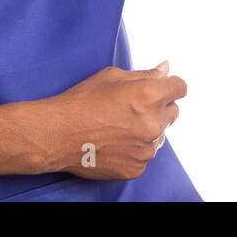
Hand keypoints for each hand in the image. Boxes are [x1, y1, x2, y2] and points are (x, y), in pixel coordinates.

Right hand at [40, 61, 184, 179]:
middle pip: (173, 112)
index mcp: (150, 95)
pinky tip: (114, 143)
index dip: (170, 86)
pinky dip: (135, 150)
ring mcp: (146, 149)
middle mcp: (153, 123)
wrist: (56, 135)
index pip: (180, 88)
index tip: (161, 89)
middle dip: (159, 107)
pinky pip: (145, 155)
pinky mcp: (136, 168)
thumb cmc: (81, 101)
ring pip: (159, 136)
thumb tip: (166, 69)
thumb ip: (144, 74)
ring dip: (147, 130)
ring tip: (118, 127)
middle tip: (133, 108)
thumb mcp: (112, 77)